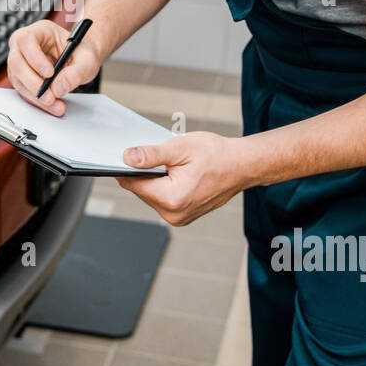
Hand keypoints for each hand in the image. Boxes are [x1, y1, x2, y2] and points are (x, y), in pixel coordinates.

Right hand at [7, 19, 103, 116]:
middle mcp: (26, 45)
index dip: (35, 58)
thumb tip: (58, 88)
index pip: (27, 40)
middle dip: (33, 83)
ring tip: (56, 104)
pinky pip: (24, 91)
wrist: (81, 60)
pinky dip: (37, 101)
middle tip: (50, 96)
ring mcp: (21, 61)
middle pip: (16, 62)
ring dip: (36, 96)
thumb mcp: (87, 59)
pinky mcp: (22, 78)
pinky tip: (52, 105)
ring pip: (18, 80)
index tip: (49, 74)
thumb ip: (76, 72)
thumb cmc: (82, 52)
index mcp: (40, 30)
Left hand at [117, 131, 247, 225]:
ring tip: (173, 165)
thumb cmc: (217, 155)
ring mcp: (179, 218)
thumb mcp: (180, 148)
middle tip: (159, 156)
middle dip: (144, 172)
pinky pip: (163, 200)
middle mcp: (173, 214)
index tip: (123, 155)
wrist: (242, 166)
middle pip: (140, 190)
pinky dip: (164, 186)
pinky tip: (177, 174)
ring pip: (151, 195)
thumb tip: (127, 158)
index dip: (125, 168)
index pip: (132, 184)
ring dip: (154, 179)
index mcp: (171, 198)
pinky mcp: (183, 216)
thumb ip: (151, 155)